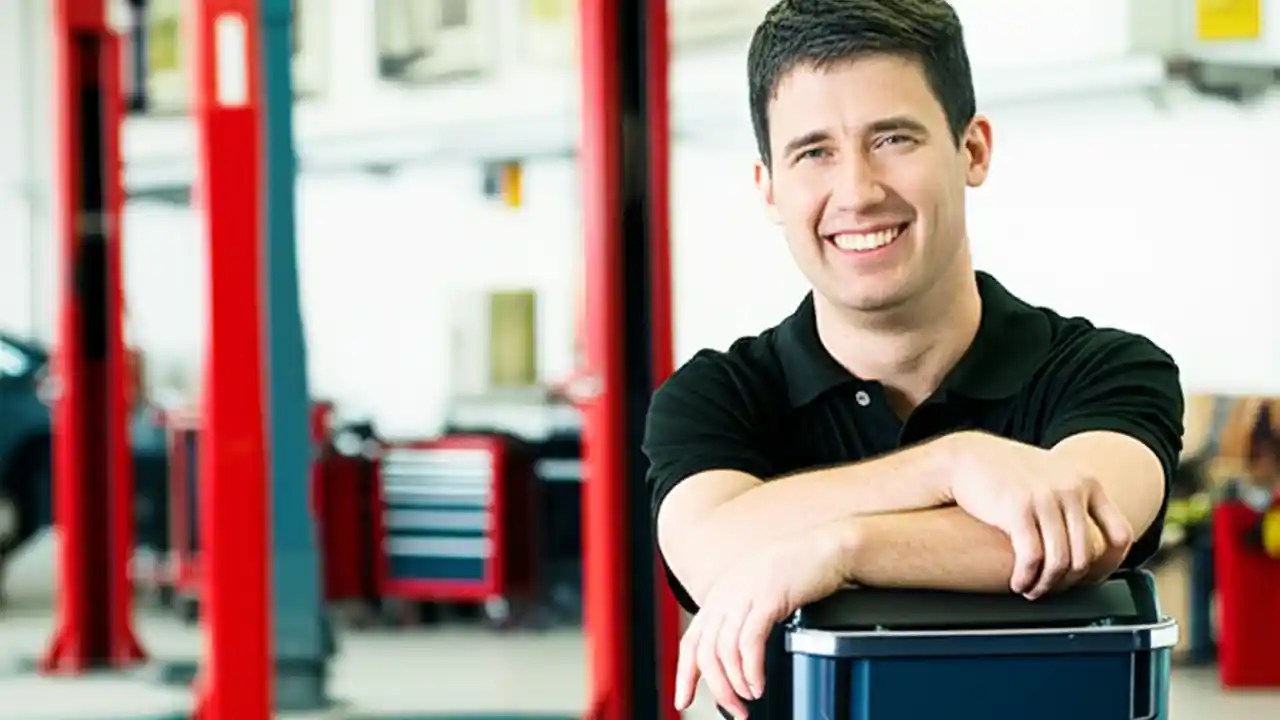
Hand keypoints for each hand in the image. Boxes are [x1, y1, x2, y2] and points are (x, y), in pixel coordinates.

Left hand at [675, 524, 848, 717]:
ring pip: (724, 651)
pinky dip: (751, 669)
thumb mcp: (760, 594)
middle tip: (733, 711)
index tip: (682, 699)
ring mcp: (744, 595)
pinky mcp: (766, 598)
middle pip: (705, 651)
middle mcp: (726, 595)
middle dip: (717, 689)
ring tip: (749, 699)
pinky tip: (758, 683)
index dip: (684, 674)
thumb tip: (739, 660)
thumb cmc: (799, 571)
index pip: (691, 640)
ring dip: (735, 684)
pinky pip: (749, 642)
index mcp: (721, 595)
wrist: (827, 548)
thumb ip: (744, 619)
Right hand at [945, 432, 1132, 599]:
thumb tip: (1086, 544)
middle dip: (1067, 582)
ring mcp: (1045, 498)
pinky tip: (1018, 582)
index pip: (1119, 534)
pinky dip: (1026, 578)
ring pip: (1059, 561)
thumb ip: (1074, 501)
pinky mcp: (1018, 509)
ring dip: (1045, 585)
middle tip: (1051, 588)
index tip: (1092, 578)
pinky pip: (1032, 558)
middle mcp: (1071, 488)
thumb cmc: (1007, 472)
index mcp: (1086, 481)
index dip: (1110, 565)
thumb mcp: (1052, 476)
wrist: (966, 456)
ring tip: (1032, 590)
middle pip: (1084, 555)